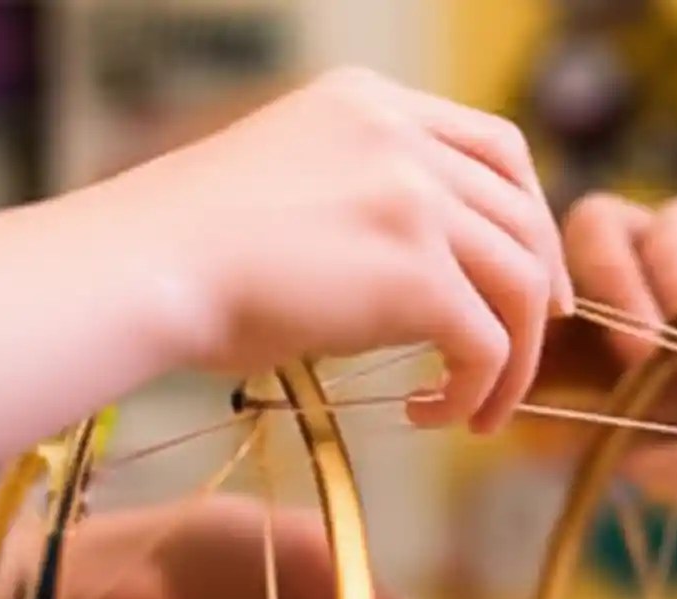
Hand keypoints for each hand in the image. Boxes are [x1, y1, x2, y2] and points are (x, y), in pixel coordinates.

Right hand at [101, 67, 573, 432]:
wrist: (138, 269)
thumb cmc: (194, 248)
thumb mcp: (294, 181)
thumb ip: (371, 198)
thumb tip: (434, 272)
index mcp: (374, 105)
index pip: (496, 146)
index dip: (529, 212)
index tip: (530, 270)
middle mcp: (404, 139)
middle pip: (523, 215)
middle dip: (539, 288)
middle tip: (531, 341)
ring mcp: (415, 199)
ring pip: (520, 285)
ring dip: (514, 359)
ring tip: (477, 408)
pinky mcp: (415, 271)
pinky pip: (488, 342)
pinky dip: (479, 389)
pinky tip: (432, 415)